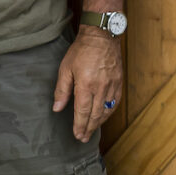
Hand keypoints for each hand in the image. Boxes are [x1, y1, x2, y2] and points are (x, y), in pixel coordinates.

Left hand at [54, 27, 124, 142]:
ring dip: (99, 122)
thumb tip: (57, 108)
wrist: (102, 35)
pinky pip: (115, 101)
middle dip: (89, 128)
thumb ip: (62, 90)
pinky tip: (105, 115)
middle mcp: (101, 88)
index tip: (77, 135)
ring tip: (92, 129)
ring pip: (107, 110)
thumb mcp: (65, 69)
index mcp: (86, 85)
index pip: (83, 112)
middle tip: (83, 138)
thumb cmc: (81, 50)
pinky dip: (110, 111)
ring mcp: (112, 85)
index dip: (80, 126)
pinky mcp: (118, 81)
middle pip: (95, 115)